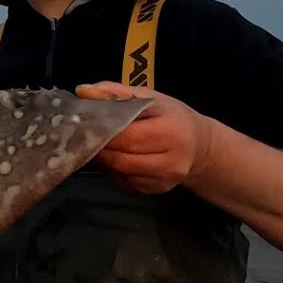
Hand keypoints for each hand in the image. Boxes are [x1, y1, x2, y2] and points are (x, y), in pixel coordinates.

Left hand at [74, 81, 214, 193]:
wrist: (198, 146)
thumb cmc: (172, 116)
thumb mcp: (150, 97)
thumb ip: (117, 92)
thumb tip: (84, 91)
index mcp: (171, 132)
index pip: (129, 137)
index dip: (104, 133)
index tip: (85, 125)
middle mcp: (172, 161)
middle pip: (122, 159)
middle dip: (99, 149)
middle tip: (83, 138)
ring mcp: (164, 180)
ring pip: (121, 174)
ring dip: (103, 162)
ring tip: (93, 147)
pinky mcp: (156, 191)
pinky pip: (124, 183)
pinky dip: (111, 171)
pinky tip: (110, 159)